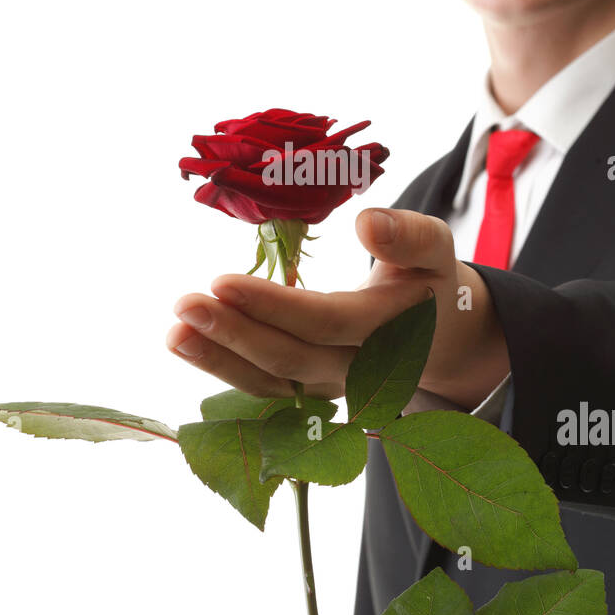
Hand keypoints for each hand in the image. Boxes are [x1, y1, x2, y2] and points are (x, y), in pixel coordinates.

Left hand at [166, 208, 508, 409]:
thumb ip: (407, 234)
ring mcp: (333, 387)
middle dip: (233, 333)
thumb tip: (367, 223)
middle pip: (289, 359)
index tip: (222, 281)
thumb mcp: (434, 247)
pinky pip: (263, 389)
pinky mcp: (310, 392)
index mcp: (390, 329)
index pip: (325, 322)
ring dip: (217, 360)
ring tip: (173, 331)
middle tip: (183, 304)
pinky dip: (223, 370)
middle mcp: (360, 369)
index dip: (273, 306)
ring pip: (270, 383)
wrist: (440, 334)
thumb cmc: (428, 277)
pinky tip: (187, 345)